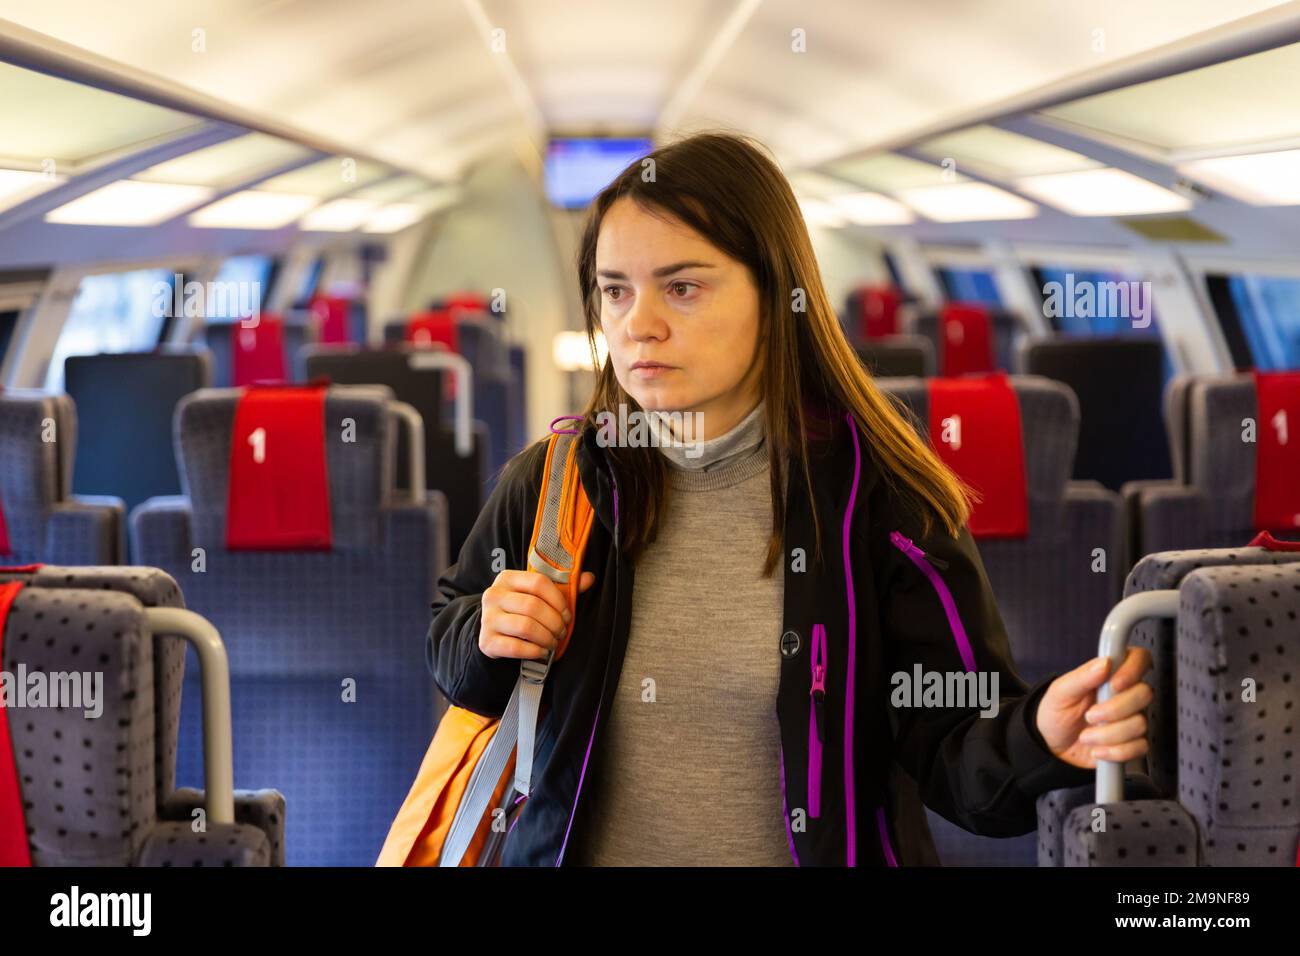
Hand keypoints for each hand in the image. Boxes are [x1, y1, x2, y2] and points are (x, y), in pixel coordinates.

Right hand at [478, 569, 596, 660]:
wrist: (494, 632)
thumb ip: (563, 587)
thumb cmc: (521, 610)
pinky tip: (542, 651)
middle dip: (554, 622)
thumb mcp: (538, 596)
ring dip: (546, 637)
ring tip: (553, 642)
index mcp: (507, 578)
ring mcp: (487, 618)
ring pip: (525, 626)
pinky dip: (534, 651)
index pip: (539, 582)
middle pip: (533, 606)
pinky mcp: (486, 641)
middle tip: (562, 632)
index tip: (567, 613)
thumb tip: (589, 578)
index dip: (558, 599)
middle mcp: (494, 595)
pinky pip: (515, 647)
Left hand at [1034, 648, 1152, 769]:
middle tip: (1089, 716)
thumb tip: (1104, 662)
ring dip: (1108, 734)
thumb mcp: (1060, 692)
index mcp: (1110, 675)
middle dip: (1115, 709)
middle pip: (1145, 693)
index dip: (1133, 669)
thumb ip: (1082, 676)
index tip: (1114, 684)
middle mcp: (1126, 695)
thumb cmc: (1056, 713)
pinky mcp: (1133, 743)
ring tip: (1086, 736)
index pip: (1139, 658)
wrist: (1052, 747)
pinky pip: (1139, 747)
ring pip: (1140, 723)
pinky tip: (1098, 749)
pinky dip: (1114, 751)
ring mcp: (1132, 719)